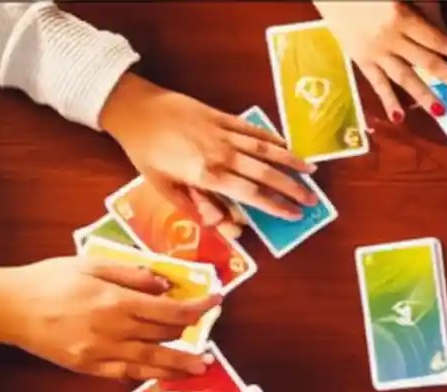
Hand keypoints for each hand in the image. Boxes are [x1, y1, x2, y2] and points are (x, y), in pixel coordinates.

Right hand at [0, 257, 218, 380]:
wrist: (11, 307)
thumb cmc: (51, 280)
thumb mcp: (92, 264)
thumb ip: (132, 275)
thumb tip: (166, 285)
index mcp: (117, 301)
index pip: (171, 310)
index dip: (199, 308)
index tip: (216, 302)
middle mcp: (115, 329)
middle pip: (164, 337)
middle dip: (190, 336)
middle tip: (208, 338)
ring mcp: (102, 352)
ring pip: (151, 362)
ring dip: (180, 366)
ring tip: (201, 368)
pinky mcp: (89, 367)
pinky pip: (126, 374)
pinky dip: (148, 374)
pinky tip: (163, 375)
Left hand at [100, 73, 317, 223]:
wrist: (134, 109)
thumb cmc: (145, 152)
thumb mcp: (164, 188)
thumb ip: (197, 208)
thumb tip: (227, 226)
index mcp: (207, 175)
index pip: (251, 195)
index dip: (276, 206)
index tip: (295, 215)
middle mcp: (222, 154)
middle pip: (265, 174)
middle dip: (292, 188)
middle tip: (312, 200)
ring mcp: (224, 133)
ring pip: (266, 149)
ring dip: (290, 161)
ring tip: (311, 171)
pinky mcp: (222, 116)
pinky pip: (253, 129)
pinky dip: (272, 138)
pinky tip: (286, 145)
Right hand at [316, 1, 446, 121]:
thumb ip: (421, 9)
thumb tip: (442, 31)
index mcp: (401, 16)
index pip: (437, 38)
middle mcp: (391, 38)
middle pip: (428, 62)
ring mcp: (375, 52)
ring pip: (405, 77)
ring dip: (425, 96)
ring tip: (442, 113)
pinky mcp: (360, 58)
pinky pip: (377, 82)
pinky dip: (388, 100)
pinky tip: (399, 117)